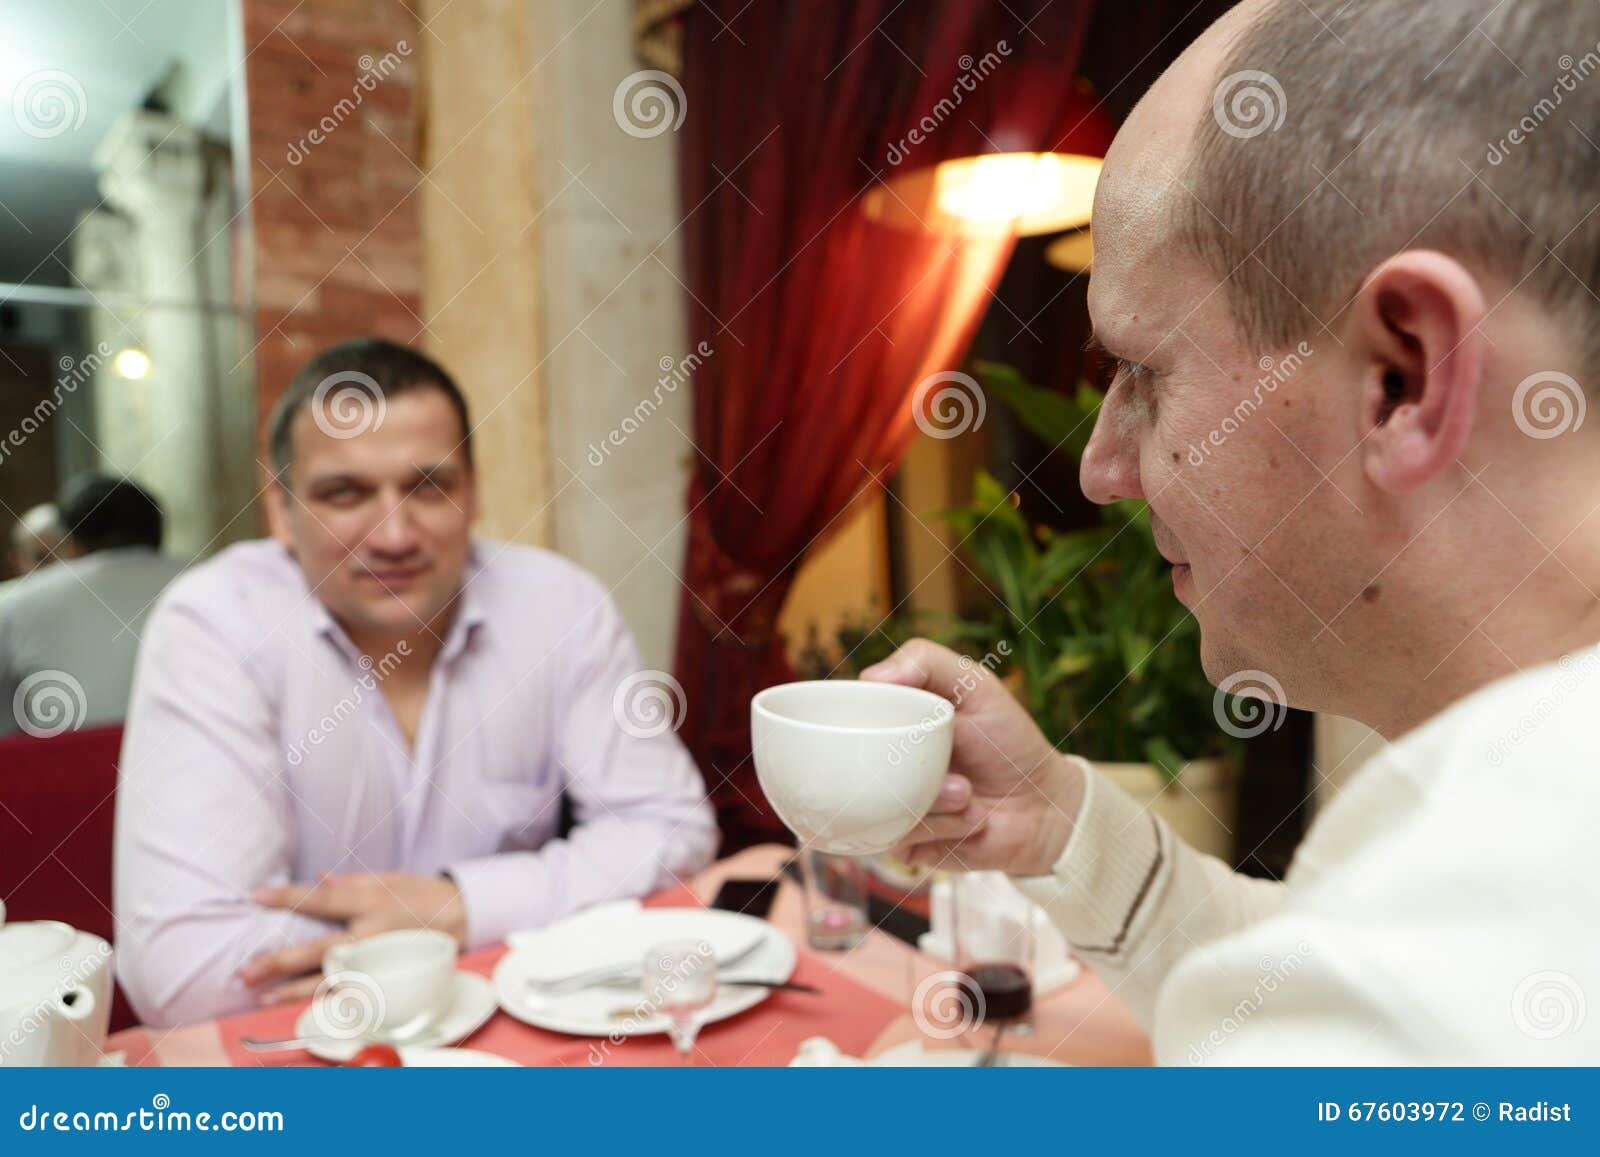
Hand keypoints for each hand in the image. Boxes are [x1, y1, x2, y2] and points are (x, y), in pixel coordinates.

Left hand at [239, 872, 466, 1004]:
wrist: (461, 918)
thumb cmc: (420, 895)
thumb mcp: (387, 879)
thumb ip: (349, 883)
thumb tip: (317, 879)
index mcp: (370, 902)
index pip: (323, 899)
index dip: (288, 897)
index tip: (257, 896)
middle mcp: (371, 935)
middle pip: (319, 950)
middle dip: (280, 961)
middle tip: (247, 969)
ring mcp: (378, 963)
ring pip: (330, 980)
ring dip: (293, 989)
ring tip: (262, 994)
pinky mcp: (386, 981)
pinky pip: (351, 994)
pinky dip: (323, 1001)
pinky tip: (298, 1005)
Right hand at [861, 639, 1085, 875]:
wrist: (1042, 805)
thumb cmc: (1007, 740)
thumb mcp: (975, 685)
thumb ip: (926, 661)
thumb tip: (869, 676)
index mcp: (886, 723)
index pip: (843, 716)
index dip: (856, 719)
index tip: (896, 724)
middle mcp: (878, 764)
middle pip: (847, 763)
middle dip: (901, 763)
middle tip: (942, 761)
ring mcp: (886, 805)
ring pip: (874, 803)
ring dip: (931, 799)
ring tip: (966, 792)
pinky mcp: (901, 842)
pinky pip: (898, 836)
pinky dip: (941, 826)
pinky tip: (971, 818)